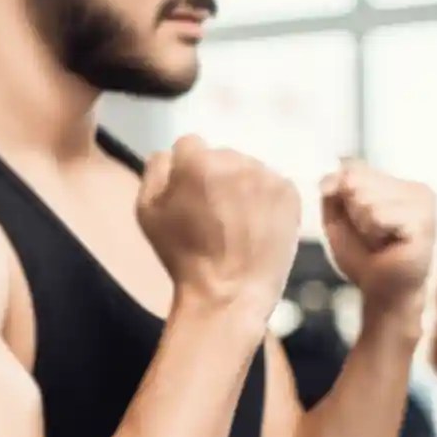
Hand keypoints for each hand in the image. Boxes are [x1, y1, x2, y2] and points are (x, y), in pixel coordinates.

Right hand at [137, 135, 300, 316]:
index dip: (188, 172)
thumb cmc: (182, 255)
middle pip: (222, 156)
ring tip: (238, 223)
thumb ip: (156, 170)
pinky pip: (272, 184)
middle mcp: (235, 159)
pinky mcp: (289, 193)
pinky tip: (257, 225)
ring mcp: (266, 175)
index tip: (193, 198)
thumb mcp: (147, 211)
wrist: (229, 291)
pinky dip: (266, 199)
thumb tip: (172, 153)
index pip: (190, 145)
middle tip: (216, 215)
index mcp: (197, 159)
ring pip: (249, 169)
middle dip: (217, 177)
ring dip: (242, 187)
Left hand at [319, 160, 436, 311]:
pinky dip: (374, 234)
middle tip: (374, 238)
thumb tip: (338, 173)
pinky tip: (390, 246)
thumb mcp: (338, 218)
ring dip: (364, 227)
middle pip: (356, 181)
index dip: (344, 201)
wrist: (384, 294)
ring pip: (366, 199)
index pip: (352, 169)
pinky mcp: (424, 223)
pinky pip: (379, 216)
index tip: (363, 226)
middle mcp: (417, 188)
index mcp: (400, 183)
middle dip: (354, 214)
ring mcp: (424, 204)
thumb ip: (333, 189)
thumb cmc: (365, 257)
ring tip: (382, 242)